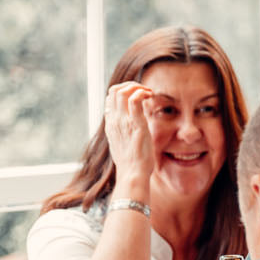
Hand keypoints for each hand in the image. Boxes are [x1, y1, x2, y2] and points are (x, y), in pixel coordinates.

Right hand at [101, 82, 158, 198]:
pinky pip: (135, 99)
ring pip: (122, 91)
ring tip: (148, 92)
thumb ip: (123, 133)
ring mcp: (123, 121)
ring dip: (137, 86)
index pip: (110, 99)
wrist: (132, 175)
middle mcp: (114, 121)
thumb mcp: (122, 145)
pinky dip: (142, 92)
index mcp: (111, 125)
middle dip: (130, 85)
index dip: (123, 92)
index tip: (137, 96)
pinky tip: (150, 95)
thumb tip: (130, 127)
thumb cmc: (131, 164)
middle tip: (144, 91)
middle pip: (114, 91)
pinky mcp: (135, 124)